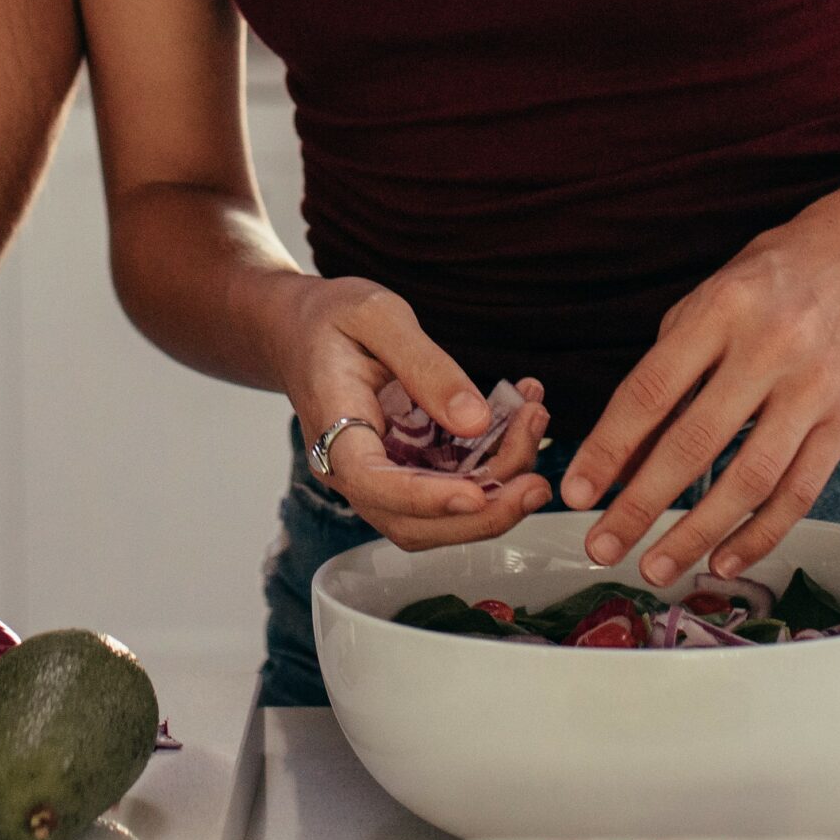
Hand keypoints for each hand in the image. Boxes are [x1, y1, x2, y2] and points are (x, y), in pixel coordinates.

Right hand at [272, 276, 552, 549]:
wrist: (302, 330)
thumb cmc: (331, 318)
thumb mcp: (375, 316)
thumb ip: (425, 365)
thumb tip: (476, 422)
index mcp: (333, 432)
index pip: (374, 485)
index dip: (427, 499)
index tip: (476, 494)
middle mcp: (353, 473)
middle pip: (414, 524)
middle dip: (482, 514)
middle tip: (537, 483)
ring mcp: (381, 479)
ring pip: (440, 517)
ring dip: (498, 491)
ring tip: (535, 428)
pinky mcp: (407, 472)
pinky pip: (453, 487)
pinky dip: (495, 467)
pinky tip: (522, 419)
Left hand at [559, 202, 839, 586]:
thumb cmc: (774, 277)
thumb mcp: (710, 297)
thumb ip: (670, 365)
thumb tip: (626, 449)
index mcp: (721, 310)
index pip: (651, 391)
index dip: (609, 446)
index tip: (576, 490)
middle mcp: (769, 351)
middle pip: (695, 443)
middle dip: (641, 504)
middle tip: (601, 545)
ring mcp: (813, 390)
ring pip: (749, 479)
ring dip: (697, 533)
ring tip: (655, 567)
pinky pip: (800, 491)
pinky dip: (760, 534)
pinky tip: (724, 560)